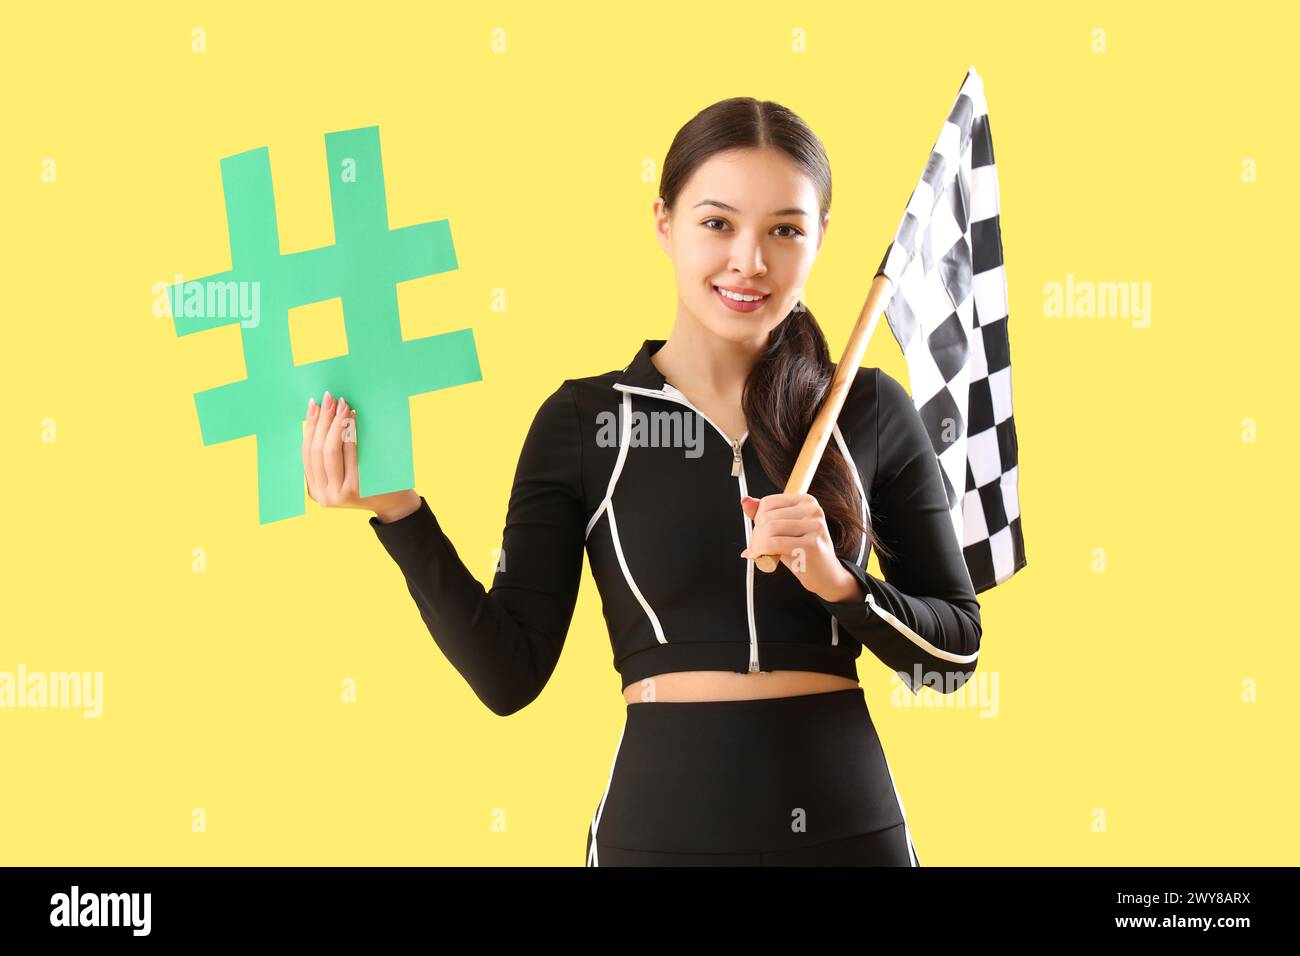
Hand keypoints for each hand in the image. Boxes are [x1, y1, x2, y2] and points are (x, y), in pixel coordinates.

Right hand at [301, 391, 419, 520]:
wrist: (395, 503)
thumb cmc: (369, 481)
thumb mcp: (344, 472)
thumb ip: (330, 454)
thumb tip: (321, 415)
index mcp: (315, 490)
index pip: (306, 453)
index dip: (310, 426)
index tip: (314, 404)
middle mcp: (324, 495)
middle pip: (317, 450)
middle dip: (322, 420)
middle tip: (329, 399)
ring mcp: (338, 494)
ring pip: (329, 451)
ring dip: (335, 424)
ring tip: (342, 405)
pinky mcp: (355, 489)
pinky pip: (348, 454)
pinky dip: (348, 433)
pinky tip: (352, 418)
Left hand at [739, 493, 863, 602]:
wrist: (826, 576)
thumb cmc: (803, 551)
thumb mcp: (782, 530)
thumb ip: (764, 515)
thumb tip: (745, 501)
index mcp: (807, 501)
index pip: (769, 502)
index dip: (757, 520)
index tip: (758, 534)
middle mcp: (813, 511)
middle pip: (768, 516)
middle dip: (756, 535)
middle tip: (755, 548)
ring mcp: (815, 527)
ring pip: (770, 529)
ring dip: (757, 544)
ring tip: (759, 553)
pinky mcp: (812, 545)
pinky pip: (774, 543)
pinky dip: (760, 550)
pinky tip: (759, 556)